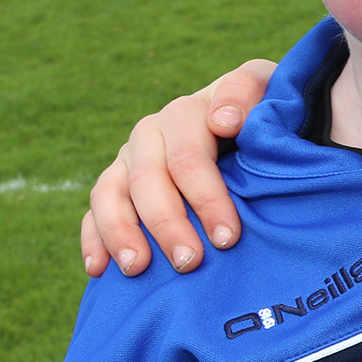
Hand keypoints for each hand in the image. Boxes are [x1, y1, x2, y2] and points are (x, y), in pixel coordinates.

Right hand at [81, 58, 275, 276]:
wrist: (251, 125)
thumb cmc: (266, 116)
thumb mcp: (268, 92)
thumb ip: (247, 93)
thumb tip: (222, 121)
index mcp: (186, 113)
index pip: (188, 157)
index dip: (206, 197)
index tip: (228, 237)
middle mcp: (151, 133)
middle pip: (148, 179)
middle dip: (167, 224)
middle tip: (190, 262)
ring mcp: (129, 159)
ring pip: (111, 193)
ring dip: (122, 233)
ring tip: (138, 269)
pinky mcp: (116, 184)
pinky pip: (94, 210)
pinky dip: (93, 239)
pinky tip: (99, 270)